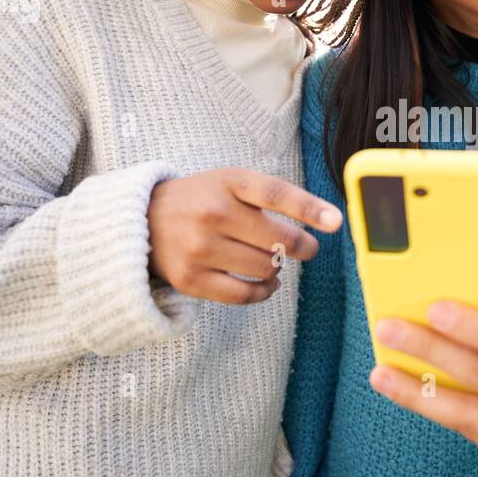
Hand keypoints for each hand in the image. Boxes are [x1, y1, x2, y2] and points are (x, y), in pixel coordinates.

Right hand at [147, 167, 341, 304]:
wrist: (142, 222)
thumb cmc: (202, 200)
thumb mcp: (229, 182)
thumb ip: (272, 196)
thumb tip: (328, 219)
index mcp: (227, 183)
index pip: (275, 194)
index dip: (309, 208)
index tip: (335, 221)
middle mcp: (213, 214)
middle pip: (278, 240)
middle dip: (304, 247)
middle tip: (308, 248)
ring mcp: (200, 248)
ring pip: (265, 268)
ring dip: (281, 269)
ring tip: (278, 262)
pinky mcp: (191, 279)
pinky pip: (244, 295)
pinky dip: (264, 291)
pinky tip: (268, 282)